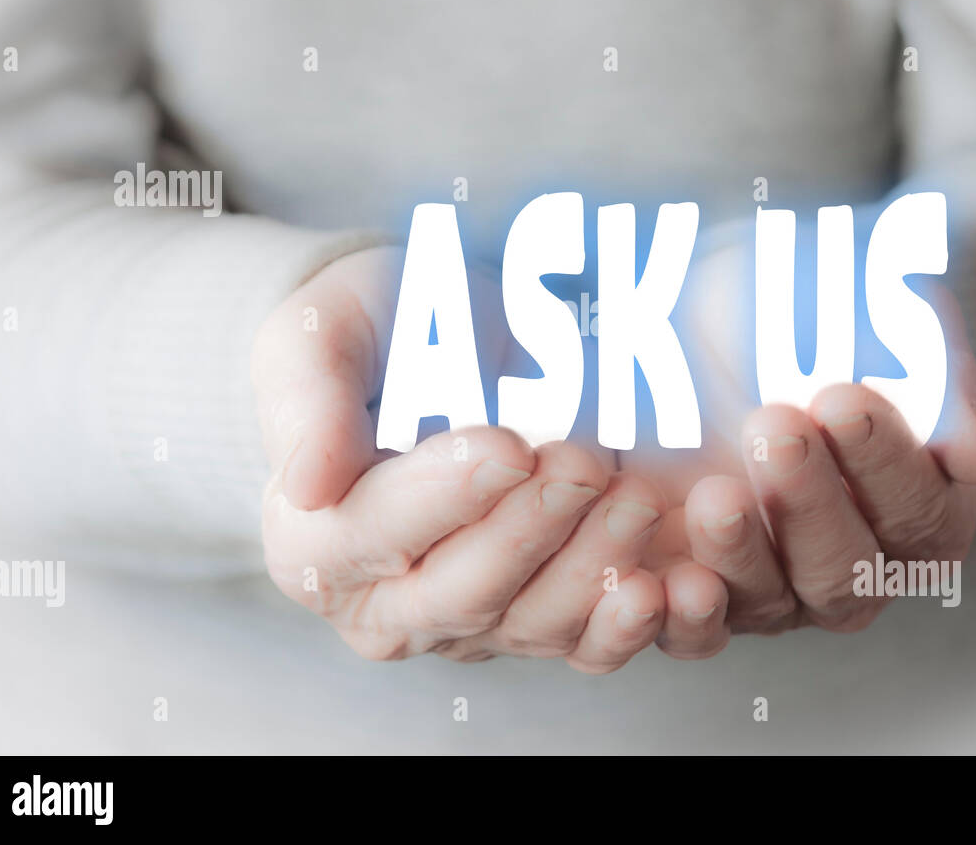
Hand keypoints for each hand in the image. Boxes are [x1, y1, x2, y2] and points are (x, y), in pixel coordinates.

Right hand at [251, 247, 679, 672]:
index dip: (445, 496)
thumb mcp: (320, 335)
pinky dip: (626, 622)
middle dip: (531, 528)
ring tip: (636, 502)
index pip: (376, 534)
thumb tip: (307, 485)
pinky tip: (668, 584)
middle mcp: (384, 603)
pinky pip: (583, 644)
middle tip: (585, 463)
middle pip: (462, 591)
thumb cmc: (375, 332)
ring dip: (592, 568)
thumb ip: (308, 403)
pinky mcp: (534, 617)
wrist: (445, 342)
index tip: (508, 446)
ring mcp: (466, 620)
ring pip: (532, 622)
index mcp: (313, 543)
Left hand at [680, 287, 975, 633]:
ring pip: (769, 600)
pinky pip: (692, 631)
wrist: (719, 331)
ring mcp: (776, 590)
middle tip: (775, 427)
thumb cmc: (815, 329)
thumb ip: (932, 382)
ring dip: (742, 552)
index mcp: (919, 513)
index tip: (842, 398)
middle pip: (846, 568)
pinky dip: (678, 615)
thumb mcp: (879, 330)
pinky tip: (661, 582)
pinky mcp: (701, 597)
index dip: (885, 462)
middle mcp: (855, 568)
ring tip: (716, 495)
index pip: (917, 507)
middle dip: (810, 502)